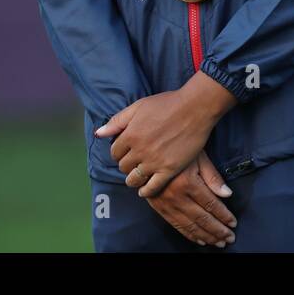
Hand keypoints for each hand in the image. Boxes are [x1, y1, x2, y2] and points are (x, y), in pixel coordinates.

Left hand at [96, 73, 236, 197]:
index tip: (125, 151)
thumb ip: (117, 121)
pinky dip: (146, 191)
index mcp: (130, 134)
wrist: (195, 108)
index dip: (119, 152)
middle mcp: (139, 150)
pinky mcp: (169, 170)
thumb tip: (98, 133)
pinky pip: (152, 187)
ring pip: (134, 179)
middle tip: (133, 161)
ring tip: (138, 175)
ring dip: (133, 178)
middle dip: (126, 164)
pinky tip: (144, 190)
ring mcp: (154, 162)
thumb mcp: (139, 106)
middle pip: (123, 166)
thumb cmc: (167, 103)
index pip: (114, 152)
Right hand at [146, 151, 236, 247]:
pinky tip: (201, 240)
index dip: (224, 216)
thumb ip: (213, 176)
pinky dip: (190, 235)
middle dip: (218, 230)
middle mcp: (177, 196)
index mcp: (188, 182)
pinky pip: (177, 226)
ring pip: (190, 226)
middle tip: (230, 238)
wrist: (149, 152)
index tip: (233, 223)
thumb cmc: (178, 150)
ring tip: (219, 242)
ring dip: (207, 236)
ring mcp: (167, 204)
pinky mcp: (159, 208)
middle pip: (202, 218)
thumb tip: (227, 194)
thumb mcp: (198, 157)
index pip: (211, 204)